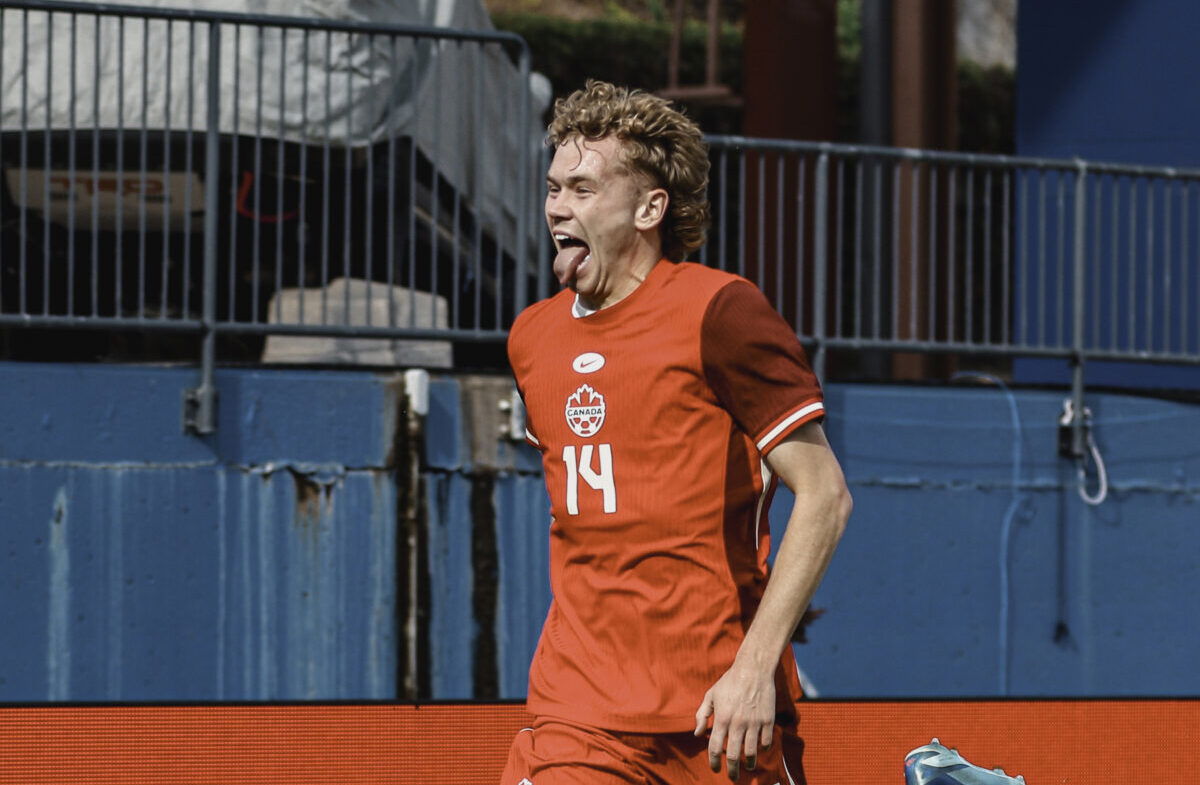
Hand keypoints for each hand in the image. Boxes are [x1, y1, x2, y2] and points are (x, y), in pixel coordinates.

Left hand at [693, 660, 775, 780]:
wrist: (753, 669)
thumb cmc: (729, 682)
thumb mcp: (711, 695)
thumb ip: (702, 715)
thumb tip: (697, 734)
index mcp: (722, 718)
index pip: (715, 748)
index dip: (714, 762)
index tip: (715, 769)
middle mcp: (738, 723)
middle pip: (734, 756)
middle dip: (733, 771)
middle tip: (732, 777)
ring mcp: (754, 722)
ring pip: (751, 752)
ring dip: (749, 764)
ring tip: (747, 767)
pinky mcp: (768, 720)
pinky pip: (766, 742)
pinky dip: (763, 749)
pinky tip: (759, 750)